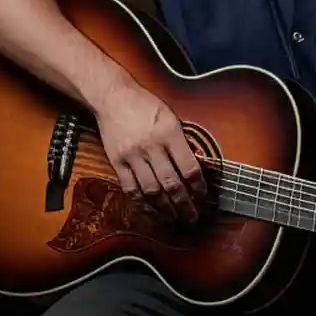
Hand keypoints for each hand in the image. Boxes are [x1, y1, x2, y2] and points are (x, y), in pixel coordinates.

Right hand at [93, 79, 205, 222]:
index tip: (203, 196)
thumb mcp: (171, 117)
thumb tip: (194, 168)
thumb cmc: (145, 105)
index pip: (189, 168)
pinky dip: (142, 202)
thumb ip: (182, 141)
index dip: (198, 186)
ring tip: (173, 218)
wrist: (112, 97)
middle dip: (184, 205)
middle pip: (171, 184)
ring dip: (164, 208)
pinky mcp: (117, 161)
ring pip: (152, 190)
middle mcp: (152, 146)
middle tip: (192, 217)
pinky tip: (150, 210)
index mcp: (170, 133)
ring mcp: (133, 155)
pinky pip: (130, 188)